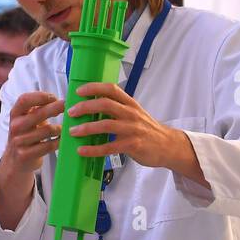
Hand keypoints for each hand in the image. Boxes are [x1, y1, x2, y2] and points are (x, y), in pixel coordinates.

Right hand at [0, 91, 64, 228]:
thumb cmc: (26, 135)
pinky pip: (49, 145)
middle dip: (56, 108)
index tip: (54, 97)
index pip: (25, 99)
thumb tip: (61, 99)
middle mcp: (15, 127)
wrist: (15, 161)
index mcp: (15, 114)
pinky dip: (59, 142)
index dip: (40, 96)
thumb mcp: (27, 119)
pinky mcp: (26, 155)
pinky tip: (62, 140)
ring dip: (60, 129)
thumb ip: (39, 108)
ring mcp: (19, 142)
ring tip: (63, 129)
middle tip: (67, 106)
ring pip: (48, 131)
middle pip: (39, 113)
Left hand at [66, 82, 208, 185]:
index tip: (78, 91)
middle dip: (85, 107)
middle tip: (71, 112)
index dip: (93, 88)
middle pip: (105, 104)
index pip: (111, 89)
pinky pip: (109, 147)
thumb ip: (117, 109)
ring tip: (72, 132)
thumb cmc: (146, 129)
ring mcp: (132, 129)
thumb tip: (91, 107)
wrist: (168, 146)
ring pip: (106, 125)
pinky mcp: (132, 145)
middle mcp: (131, 113)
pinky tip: (82, 151)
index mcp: (130, 103)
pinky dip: (93, 149)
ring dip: (86, 128)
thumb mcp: (134, 114)